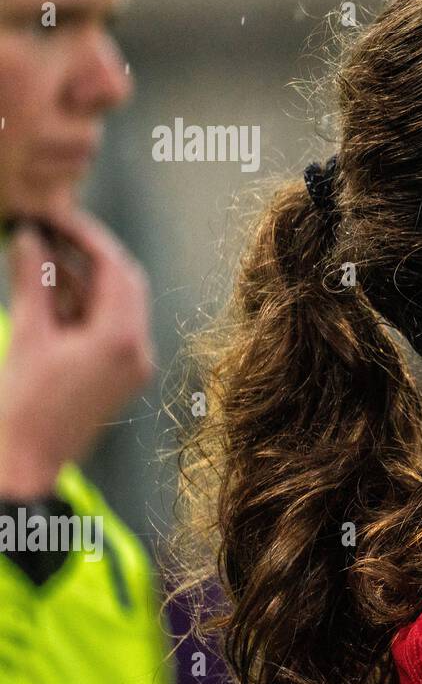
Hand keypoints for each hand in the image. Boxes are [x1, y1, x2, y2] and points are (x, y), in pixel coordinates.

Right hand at [0, 210, 154, 499]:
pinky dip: (84, 307)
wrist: (25, 466)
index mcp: (121, 339)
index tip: (59, 217)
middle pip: (123, 284)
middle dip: (88, 255)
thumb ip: (31, 283)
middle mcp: (137, 350)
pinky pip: (109, 329)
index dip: (87, 237)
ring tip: (41, 256)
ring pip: (115, 305)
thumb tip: (31, 238)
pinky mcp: (120, 377)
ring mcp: (132, 366)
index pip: (116, 269)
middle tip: (52, 232)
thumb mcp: (27, 335)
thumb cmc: (22, 408)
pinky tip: (50, 290)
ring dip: (81, 280)